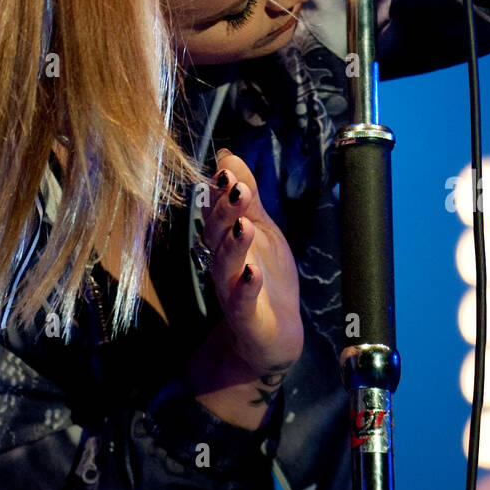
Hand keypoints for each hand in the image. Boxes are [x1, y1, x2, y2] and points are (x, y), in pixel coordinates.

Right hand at [202, 148, 302, 378]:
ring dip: (234, 245)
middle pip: (215, 234)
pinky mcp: (247, 318)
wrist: (274, 334)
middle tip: (236, 187)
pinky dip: (247, 288)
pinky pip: (242, 303)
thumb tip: (229, 155)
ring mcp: (232, 291)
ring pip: (225, 265)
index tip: (226, 168)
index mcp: (225, 240)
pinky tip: (254, 273)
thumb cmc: (266, 277)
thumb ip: (248, 198)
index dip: (220, 190)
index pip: (217, 210)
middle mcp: (223, 263)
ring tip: (245, 225)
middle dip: (224, 210)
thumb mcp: (262, 230)